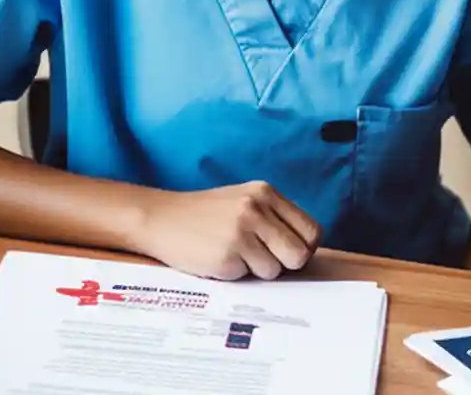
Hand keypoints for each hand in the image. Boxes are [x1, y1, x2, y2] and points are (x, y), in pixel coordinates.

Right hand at [133, 181, 321, 280]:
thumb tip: (306, 250)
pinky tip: (217, 257)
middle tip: (260, 257)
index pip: (311, 230)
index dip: (302, 247)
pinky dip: (235, 273)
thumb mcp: (243, 201)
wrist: (159, 218)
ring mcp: (241, 231)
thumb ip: (273, 218)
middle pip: (300, 254)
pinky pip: (248, 277)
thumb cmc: (203, 215)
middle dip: (284, 263)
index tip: (285, 251)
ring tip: (233, 253)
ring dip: (256, 270)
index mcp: (265, 193)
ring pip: (275, 270)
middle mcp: (256, 209)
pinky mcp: (227, 255)